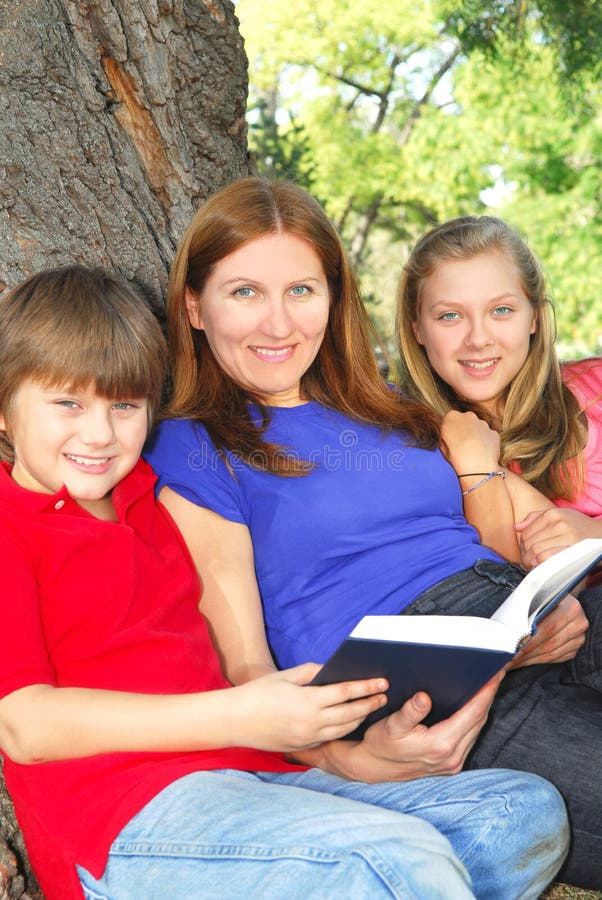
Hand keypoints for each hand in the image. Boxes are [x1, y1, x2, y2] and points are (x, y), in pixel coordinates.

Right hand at [230, 663, 387, 752]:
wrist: (234, 721)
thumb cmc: (258, 693)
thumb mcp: (285, 676)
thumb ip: (311, 672)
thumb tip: (332, 671)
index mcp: (307, 700)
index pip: (345, 692)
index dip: (366, 687)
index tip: (382, 682)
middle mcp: (311, 722)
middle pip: (350, 714)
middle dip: (369, 704)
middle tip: (384, 696)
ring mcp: (308, 738)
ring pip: (343, 730)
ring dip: (360, 719)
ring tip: (371, 708)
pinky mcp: (303, 748)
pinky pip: (329, 739)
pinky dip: (343, 730)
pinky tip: (350, 722)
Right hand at [297, 673, 502, 781]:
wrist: (373, 768)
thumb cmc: (381, 744)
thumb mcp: (391, 725)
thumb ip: (409, 712)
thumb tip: (424, 697)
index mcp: (440, 745)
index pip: (472, 714)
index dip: (486, 692)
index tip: (495, 674)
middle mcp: (452, 757)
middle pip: (480, 720)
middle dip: (489, 695)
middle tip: (496, 672)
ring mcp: (453, 763)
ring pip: (477, 729)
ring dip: (484, 707)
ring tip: (489, 684)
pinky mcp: (452, 764)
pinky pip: (471, 737)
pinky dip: (475, 719)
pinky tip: (474, 705)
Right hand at [440, 410, 500, 473]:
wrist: (478, 468)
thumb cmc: (456, 458)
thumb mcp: (441, 445)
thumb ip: (444, 434)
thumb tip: (448, 434)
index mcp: (451, 416)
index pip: (450, 419)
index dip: (450, 429)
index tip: (451, 439)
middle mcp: (468, 416)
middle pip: (465, 420)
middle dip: (464, 429)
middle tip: (462, 444)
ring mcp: (483, 423)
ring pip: (478, 427)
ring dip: (475, 435)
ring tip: (472, 451)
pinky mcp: (493, 432)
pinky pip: (488, 435)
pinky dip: (485, 442)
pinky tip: (481, 453)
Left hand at [508, 595, 587, 668]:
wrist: (560, 598)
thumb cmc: (544, 596)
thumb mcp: (537, 596)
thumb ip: (528, 611)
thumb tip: (512, 633)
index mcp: (571, 607)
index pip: (548, 629)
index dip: (530, 642)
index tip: (514, 651)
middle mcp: (579, 624)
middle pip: (549, 644)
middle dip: (526, 654)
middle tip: (508, 661)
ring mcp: (579, 638)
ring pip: (551, 654)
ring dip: (530, 660)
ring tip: (513, 663)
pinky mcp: (574, 648)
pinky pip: (555, 658)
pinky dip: (538, 661)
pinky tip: (525, 661)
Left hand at [516, 507, 601, 567]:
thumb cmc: (578, 526)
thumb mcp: (559, 515)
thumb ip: (535, 519)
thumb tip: (516, 527)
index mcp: (552, 514)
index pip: (526, 533)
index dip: (522, 546)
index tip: (525, 553)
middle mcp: (560, 524)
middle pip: (530, 544)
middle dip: (525, 556)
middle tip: (527, 562)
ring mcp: (568, 537)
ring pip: (537, 552)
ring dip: (531, 562)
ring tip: (532, 566)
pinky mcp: (574, 550)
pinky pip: (549, 559)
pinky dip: (541, 565)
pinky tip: (541, 567)